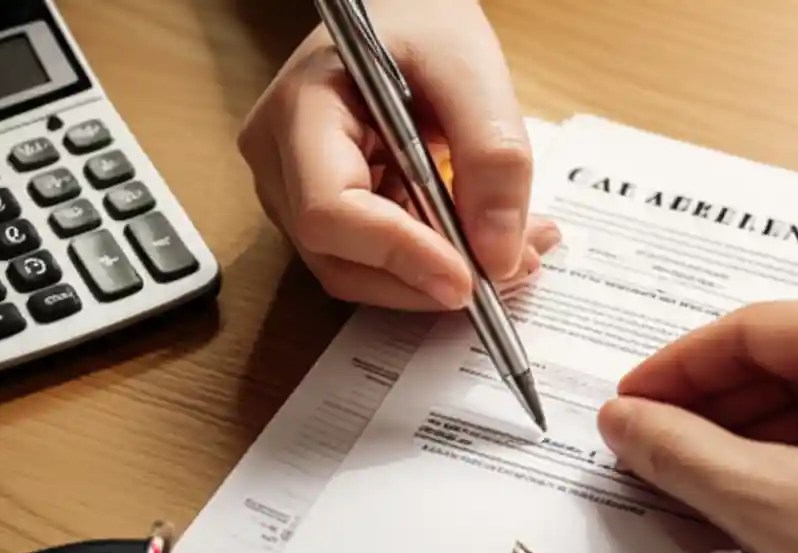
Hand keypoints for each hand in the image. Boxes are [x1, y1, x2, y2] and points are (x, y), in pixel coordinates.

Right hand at [238, 0, 559, 309]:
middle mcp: (279, 164)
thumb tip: (500, 256)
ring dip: (436, 278)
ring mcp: (295, 193)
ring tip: (515, 251)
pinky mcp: (327, 210)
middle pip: (340, 258)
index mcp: (299, 112)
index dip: (398, 254)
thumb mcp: (470, 66)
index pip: (329, 210)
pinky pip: (374, 261)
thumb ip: (493, 153)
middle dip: (428, 277)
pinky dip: (431, 264)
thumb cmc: (421, 18)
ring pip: (358, 272)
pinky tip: (483, 240)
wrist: (399, 10)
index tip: (467, 279)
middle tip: (517, 265)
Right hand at [597, 301, 797, 552]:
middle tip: (659, 446)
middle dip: (718, 407)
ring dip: (763, 437)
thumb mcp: (770, 506)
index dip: (677, 369)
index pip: (756, 330)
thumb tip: (627, 422)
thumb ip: (681, 453)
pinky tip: (780, 498)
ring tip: (708, 481)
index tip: (632, 404)